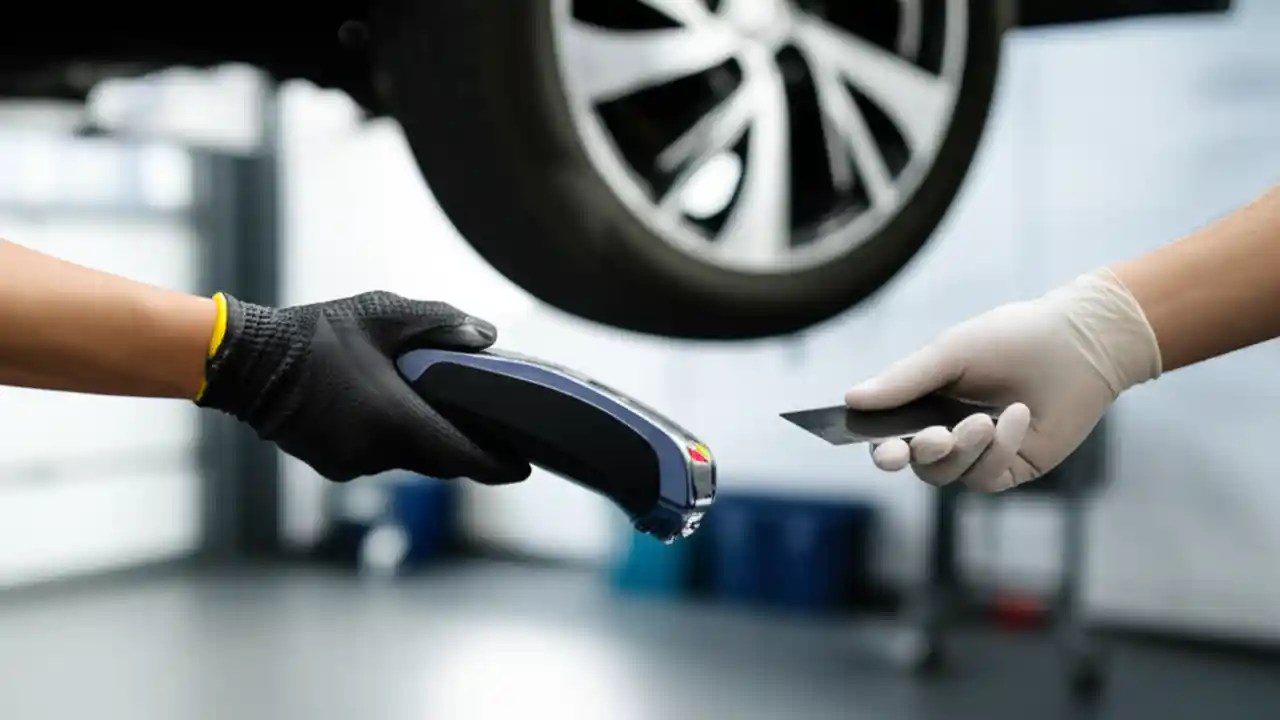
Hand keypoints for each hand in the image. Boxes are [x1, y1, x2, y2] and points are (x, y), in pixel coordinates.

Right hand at [197, 290, 531, 484]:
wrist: (247, 361)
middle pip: (438, 460)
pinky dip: (388, 441)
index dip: (498, 464)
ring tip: (429, 407)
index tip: (525, 466)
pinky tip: (384, 412)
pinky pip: (375, 458)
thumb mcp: (384, 315)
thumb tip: (488, 337)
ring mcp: (352, 465)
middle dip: (461, 447)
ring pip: (405, 460)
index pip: (464, 457)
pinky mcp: (331, 466)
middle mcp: (378, 454)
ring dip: (420, 440)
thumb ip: (440, 323)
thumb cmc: (318, 334)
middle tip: (484, 428)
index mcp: (397, 421)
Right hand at [843, 269, 1161, 490]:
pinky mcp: (1012, 468)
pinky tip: (1016, 417)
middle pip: (917, 463)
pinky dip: (998, 451)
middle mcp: (948, 431)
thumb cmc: (1011, 339)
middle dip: (922, 455)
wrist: (1078, 343)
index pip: (889, 435)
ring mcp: (980, 454)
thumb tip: (852, 399)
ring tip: (983, 421)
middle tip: (933, 438)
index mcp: (926, 403)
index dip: (881, 448)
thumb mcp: (949, 353)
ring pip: (948, 476)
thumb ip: (903, 381)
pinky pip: (986, 478)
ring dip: (962, 451)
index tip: (883, 450)